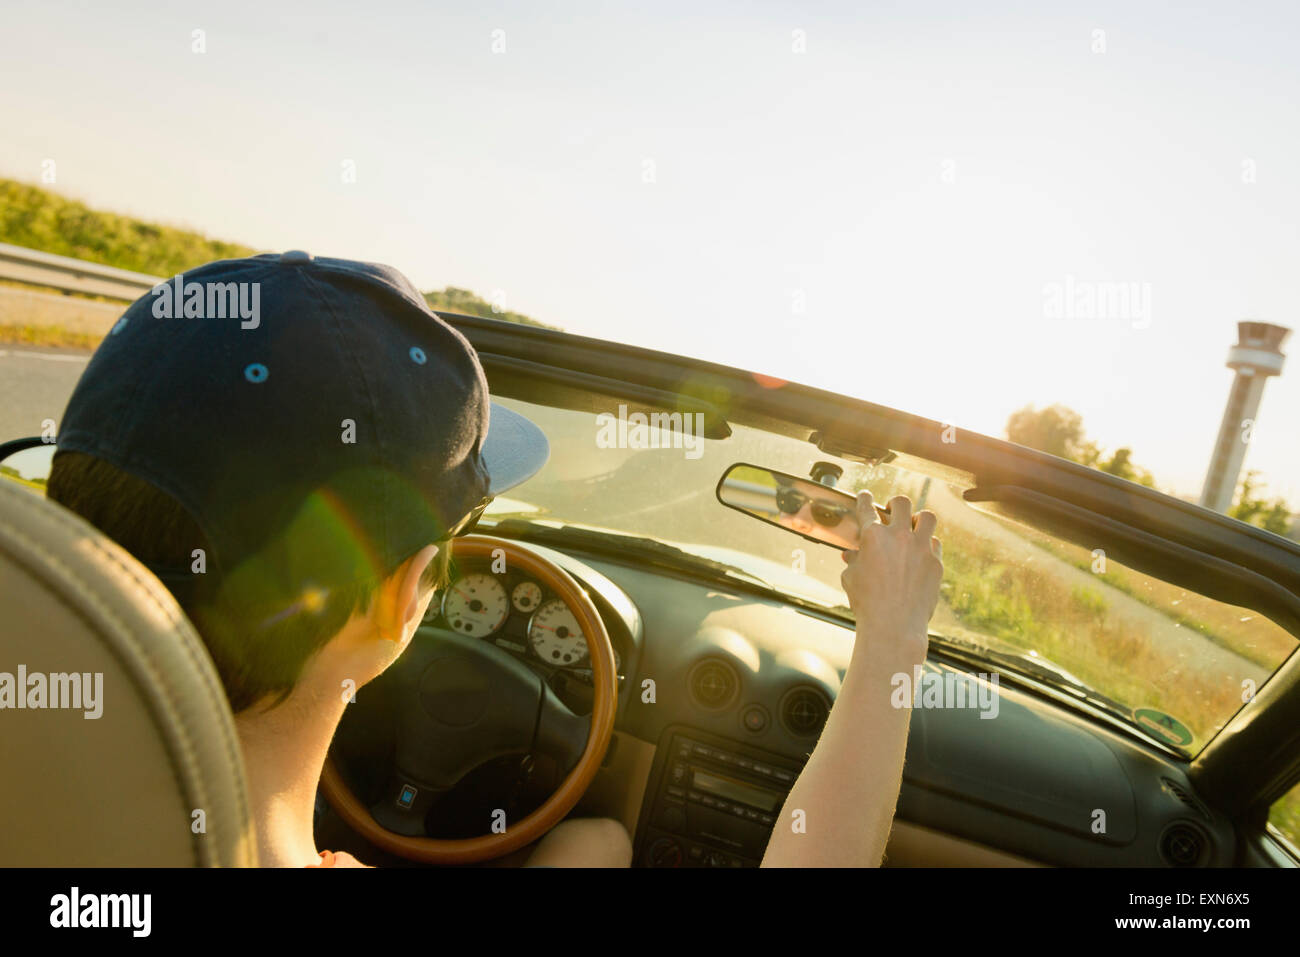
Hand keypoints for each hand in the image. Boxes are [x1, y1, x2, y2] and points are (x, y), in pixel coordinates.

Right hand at [840, 492, 942, 661]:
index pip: (867, 507)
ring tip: (914, 525)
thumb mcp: (850, 579)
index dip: (864, 498)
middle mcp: (898, 536)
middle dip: (896, 504)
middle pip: (902, 503)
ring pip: (928, 517)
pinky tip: (922, 552)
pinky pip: (936, 544)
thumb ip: (853, 561)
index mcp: (872, 536)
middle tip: (893, 510)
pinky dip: (928, 545)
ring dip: (919, 518)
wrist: (894, 626)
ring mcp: (921, 548)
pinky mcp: (936, 563)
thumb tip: (852, 555)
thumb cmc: (867, 603)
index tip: (865, 496)